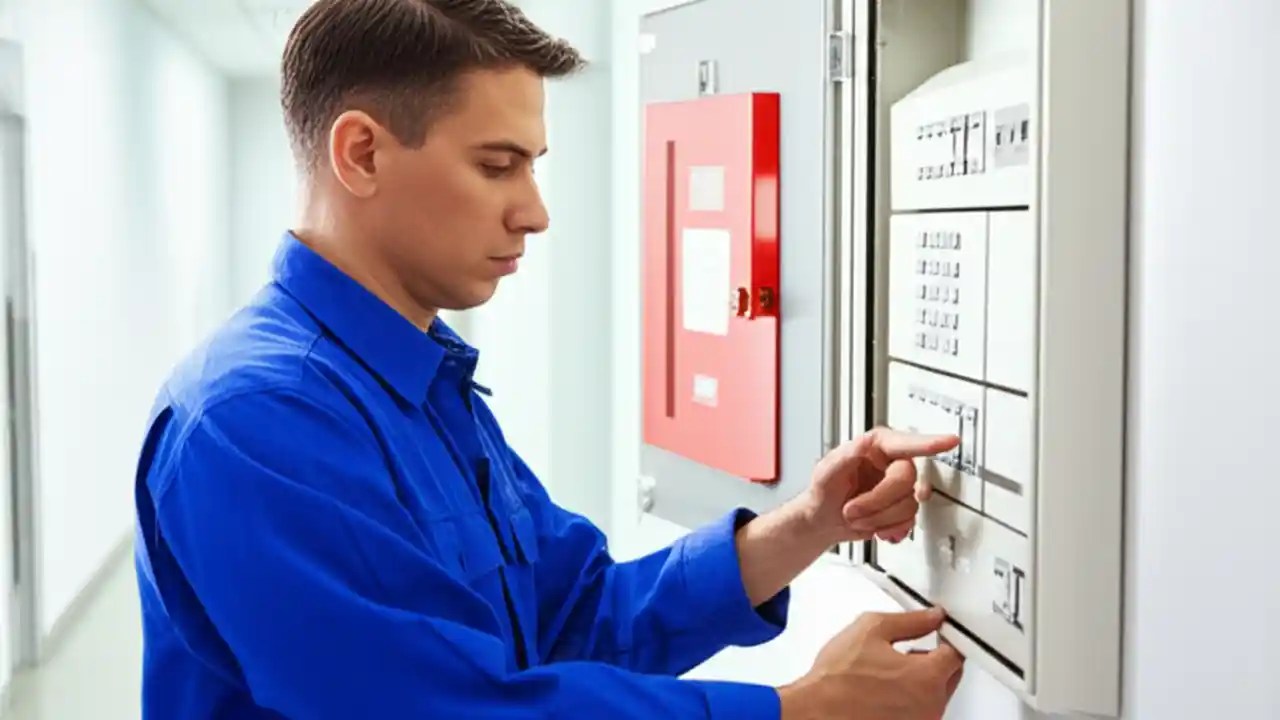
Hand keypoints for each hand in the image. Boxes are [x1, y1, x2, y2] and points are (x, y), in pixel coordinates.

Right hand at [777, 608, 963, 719]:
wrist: (816, 710)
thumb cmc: (837, 678)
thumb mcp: (872, 629)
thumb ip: (910, 620)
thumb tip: (932, 617)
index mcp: (927, 677)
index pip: (956, 652)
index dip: (947, 636)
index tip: (937, 630)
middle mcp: (931, 706)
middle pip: (951, 675)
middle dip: (937, 659)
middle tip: (912, 648)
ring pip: (936, 694)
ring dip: (923, 680)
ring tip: (891, 670)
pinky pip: (920, 710)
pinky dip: (911, 698)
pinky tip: (886, 689)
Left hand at [799, 428, 958, 545]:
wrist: (823, 520)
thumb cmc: (823, 491)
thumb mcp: (826, 470)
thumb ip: (845, 456)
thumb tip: (865, 442)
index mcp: (877, 448)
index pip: (906, 444)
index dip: (929, 443)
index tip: (950, 441)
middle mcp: (893, 465)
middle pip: (906, 481)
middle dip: (877, 502)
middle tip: (852, 510)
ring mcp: (899, 489)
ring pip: (908, 506)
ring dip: (878, 519)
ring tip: (856, 518)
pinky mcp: (901, 510)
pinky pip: (909, 523)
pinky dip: (887, 529)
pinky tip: (874, 527)